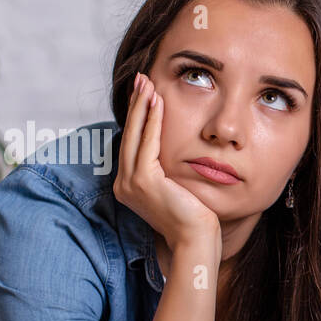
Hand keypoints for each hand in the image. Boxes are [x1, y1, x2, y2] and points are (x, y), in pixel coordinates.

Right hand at [114, 72, 219, 251]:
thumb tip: (173, 153)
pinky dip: (152, 121)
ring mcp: (131, 183)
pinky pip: (148, 143)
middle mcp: (124, 185)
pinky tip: (158, 103)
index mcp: (130, 186)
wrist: (196, 241)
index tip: (145, 93)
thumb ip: (168, 171)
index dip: (138, 116)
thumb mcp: (177, 189)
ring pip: (136, 135)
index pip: (133, 143)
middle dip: (136, 104)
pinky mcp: (143, 181)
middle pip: (130, 135)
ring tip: (148, 83)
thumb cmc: (194, 220)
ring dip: (142, 106)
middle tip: (142, 79)